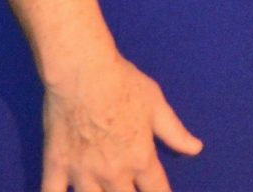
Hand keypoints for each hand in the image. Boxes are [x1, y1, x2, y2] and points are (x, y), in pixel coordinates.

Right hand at [41, 51, 201, 191]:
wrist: (83, 73)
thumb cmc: (124, 83)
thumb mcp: (156, 104)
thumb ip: (175, 132)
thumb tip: (196, 149)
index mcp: (141, 158)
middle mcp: (114, 174)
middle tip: (130, 189)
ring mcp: (83, 175)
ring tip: (105, 191)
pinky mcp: (56, 169)